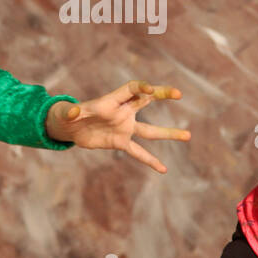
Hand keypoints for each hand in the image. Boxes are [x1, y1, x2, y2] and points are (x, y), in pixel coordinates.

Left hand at [45, 80, 189, 173]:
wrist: (71, 128)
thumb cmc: (71, 116)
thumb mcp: (69, 113)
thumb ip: (71, 111)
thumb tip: (72, 111)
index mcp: (112, 100)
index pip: (130, 90)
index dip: (140, 88)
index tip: (150, 90)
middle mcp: (123, 112)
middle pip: (145, 101)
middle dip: (161, 94)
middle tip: (177, 93)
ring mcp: (125, 127)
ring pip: (150, 131)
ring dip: (168, 133)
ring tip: (188, 135)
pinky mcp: (121, 142)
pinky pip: (139, 152)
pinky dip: (150, 161)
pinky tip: (163, 169)